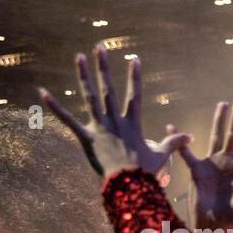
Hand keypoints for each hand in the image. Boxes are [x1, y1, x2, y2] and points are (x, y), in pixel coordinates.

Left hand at [41, 45, 190, 177]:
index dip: (134, 77)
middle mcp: (115, 120)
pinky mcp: (86, 137)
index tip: (134, 59)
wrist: (130, 185)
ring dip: (84, 76)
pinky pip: (68, 120)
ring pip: (90, 97)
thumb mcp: (161, 155)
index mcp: (132, 124)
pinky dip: (55, 107)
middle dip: (104, 67)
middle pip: (108, 89)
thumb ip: (173, 143)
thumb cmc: (146, 172)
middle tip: (100, 47)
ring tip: (78, 56)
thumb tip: (190, 136)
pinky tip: (42, 92)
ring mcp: (100, 127)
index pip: (133, 95)